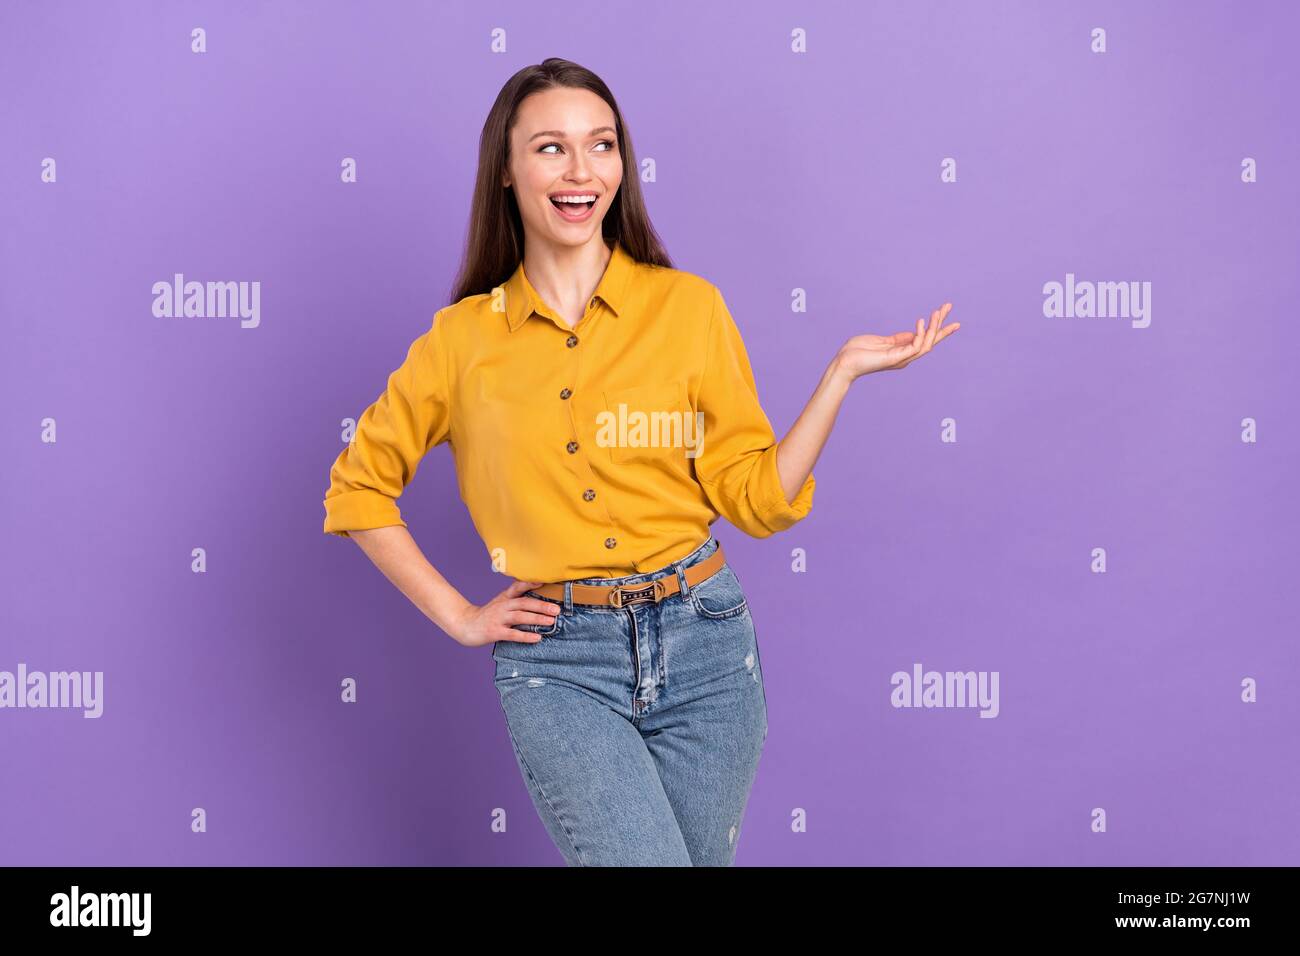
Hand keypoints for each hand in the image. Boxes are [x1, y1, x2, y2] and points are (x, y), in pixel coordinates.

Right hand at [449, 578, 560, 647]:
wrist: (465, 625)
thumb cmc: (488, 615)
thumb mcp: (500, 602)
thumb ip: (516, 598)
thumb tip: (538, 594)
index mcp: (504, 598)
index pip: (518, 587)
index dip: (530, 583)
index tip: (544, 581)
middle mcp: (502, 606)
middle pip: (524, 603)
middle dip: (541, 606)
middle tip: (557, 609)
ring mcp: (498, 619)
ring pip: (520, 617)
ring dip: (537, 618)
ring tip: (551, 621)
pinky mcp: (495, 632)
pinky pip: (513, 634)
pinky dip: (526, 636)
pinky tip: (537, 637)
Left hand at [835, 302, 959, 380]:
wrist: (844, 362)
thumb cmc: (858, 351)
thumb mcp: (882, 341)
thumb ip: (897, 339)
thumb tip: (912, 333)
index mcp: (902, 351)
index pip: (925, 338)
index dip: (937, 326)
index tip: (945, 311)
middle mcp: (906, 356)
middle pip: (931, 340)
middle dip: (941, 324)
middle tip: (949, 305)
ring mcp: (902, 358)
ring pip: (927, 343)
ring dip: (935, 327)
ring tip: (938, 311)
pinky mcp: (897, 358)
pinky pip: (916, 346)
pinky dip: (921, 333)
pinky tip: (921, 321)